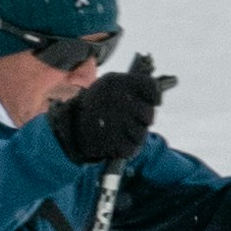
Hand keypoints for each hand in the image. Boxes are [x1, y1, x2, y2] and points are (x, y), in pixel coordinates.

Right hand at [55, 54, 172, 173]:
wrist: (72, 125)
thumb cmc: (98, 104)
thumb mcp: (109, 85)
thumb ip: (133, 87)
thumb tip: (158, 97)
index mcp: (115, 82)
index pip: (150, 86)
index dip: (155, 95)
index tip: (154, 101)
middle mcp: (115, 99)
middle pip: (149, 113)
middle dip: (145, 119)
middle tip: (135, 119)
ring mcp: (113, 121)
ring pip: (142, 133)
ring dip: (137, 135)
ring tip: (125, 131)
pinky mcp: (110, 142)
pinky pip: (133, 148)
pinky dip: (128, 148)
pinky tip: (119, 141)